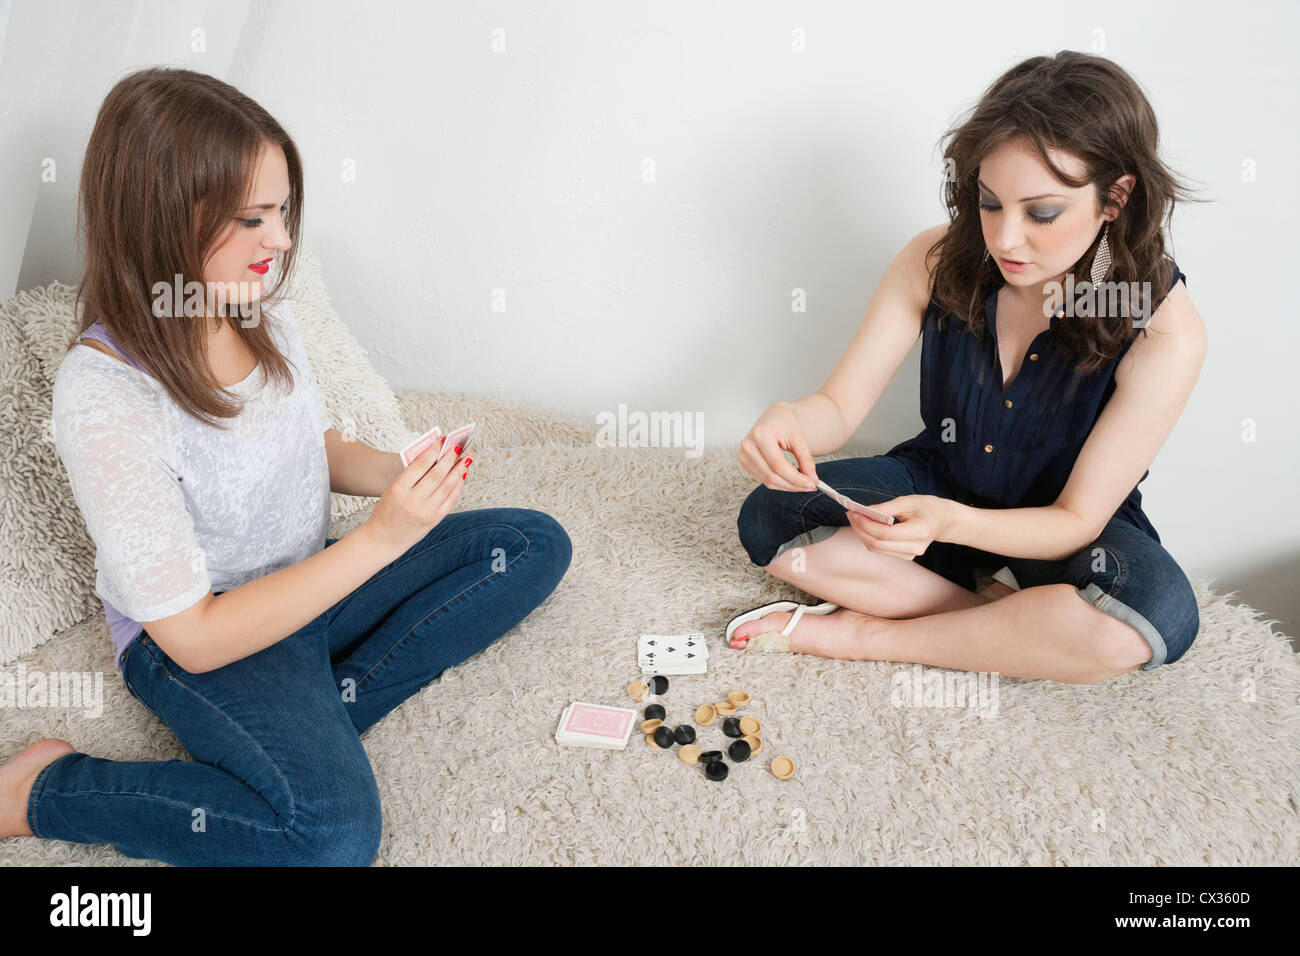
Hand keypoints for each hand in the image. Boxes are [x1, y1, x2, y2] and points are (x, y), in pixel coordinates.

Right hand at [363, 438, 472, 554]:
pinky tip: (462, 475)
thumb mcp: (392, 489)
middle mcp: (413, 501)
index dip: (434, 450)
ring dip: (459, 470)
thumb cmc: (386, 510)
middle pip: (437, 474)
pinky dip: (458, 485)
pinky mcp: (434, 520)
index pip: (420, 465)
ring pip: (447, 486)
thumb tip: (436, 456)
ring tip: (467, 458)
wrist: (383, 539)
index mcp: (398, 489)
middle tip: (460, 446)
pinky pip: (451, 499)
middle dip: (451, 458)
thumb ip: (412, 475)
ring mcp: (426, 512)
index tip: (443, 440)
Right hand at [738, 402, 817, 491]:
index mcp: (761, 436)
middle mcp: (749, 446)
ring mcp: (744, 456)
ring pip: (767, 481)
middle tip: (810, 486)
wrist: (774, 417)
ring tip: (802, 484)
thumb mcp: (799, 438)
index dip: (796, 478)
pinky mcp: (745, 463)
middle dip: (793, 484)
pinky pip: (763, 479)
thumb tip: (812, 479)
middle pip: (772, 475)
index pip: (778, 465)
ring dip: (787, 486)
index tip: (811, 484)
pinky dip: (779, 483)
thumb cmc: (785, 423)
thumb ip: (806, 459)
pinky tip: (790, 481)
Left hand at [845, 494, 951, 559]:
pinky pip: (881, 550)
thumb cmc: (928, 508)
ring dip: (862, 534)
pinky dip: (870, 538)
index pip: (886, 534)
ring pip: (876, 549)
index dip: (866, 524)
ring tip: (856, 518)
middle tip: (851, 514)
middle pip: (878, 544)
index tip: (854, 512)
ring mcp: (910, 555)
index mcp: (920, 531)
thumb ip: (885, 508)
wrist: (944, 521)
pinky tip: (866, 526)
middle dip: (860, 529)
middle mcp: (916, 548)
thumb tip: (863, 511)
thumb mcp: (908, 501)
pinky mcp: (905, 557)